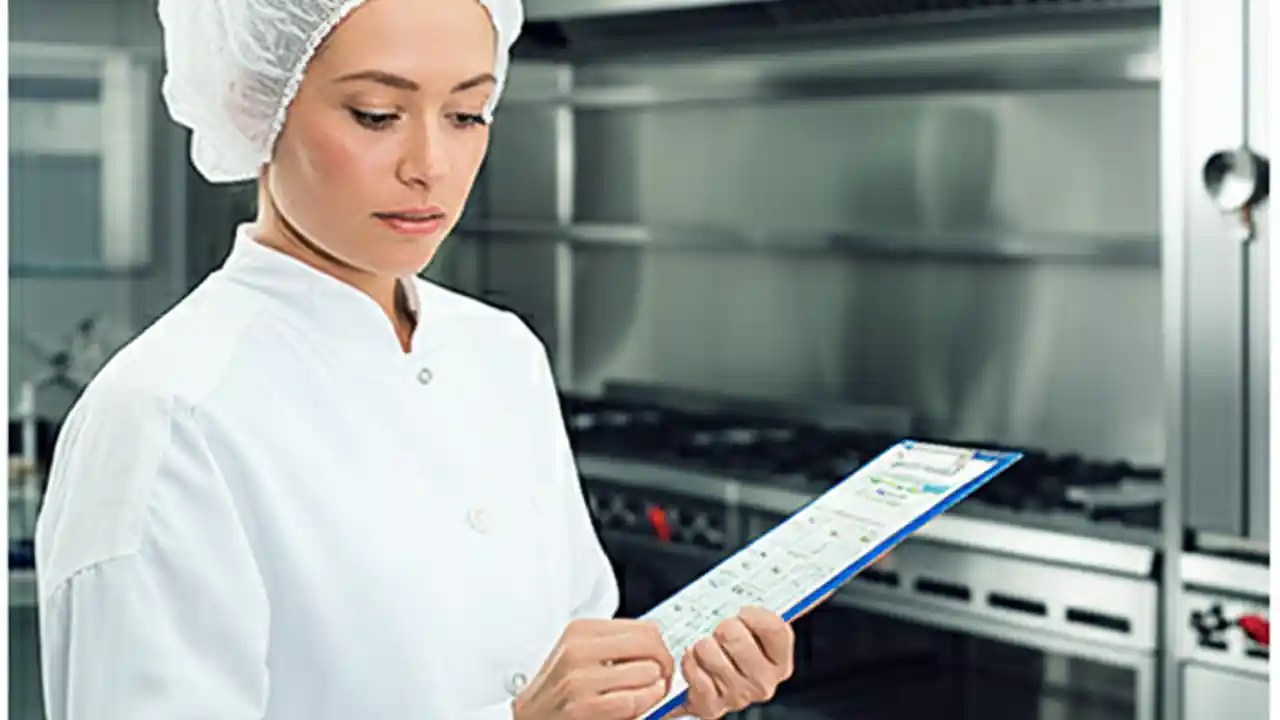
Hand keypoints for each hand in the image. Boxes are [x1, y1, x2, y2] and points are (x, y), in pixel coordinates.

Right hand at [512, 618, 674, 719]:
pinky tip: (638, 706)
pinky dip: (644, 704)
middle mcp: (578, 650)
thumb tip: (656, 647)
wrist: (530, 719)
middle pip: (649, 645)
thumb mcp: (579, 656)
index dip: (661, 648)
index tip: (660, 663)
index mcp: (580, 631)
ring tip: (646, 696)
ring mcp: (579, 679)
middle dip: (664, 666)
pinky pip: (634, 700)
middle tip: (662, 680)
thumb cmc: (558, 692)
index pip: (644, 628)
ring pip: (647, 673)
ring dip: (655, 689)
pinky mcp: (583, 706)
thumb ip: (614, 647)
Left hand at [668, 607, 794, 718]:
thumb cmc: (726, 650)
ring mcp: (738, 697)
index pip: (775, 629)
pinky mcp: (711, 707)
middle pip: (739, 640)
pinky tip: (693, 661)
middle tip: (719, 631)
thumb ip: (757, 610)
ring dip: (702, 646)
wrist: (699, 685)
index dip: (754, 614)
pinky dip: (689, 663)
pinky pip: (695, 675)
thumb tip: (764, 575)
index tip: (742, 611)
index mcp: (779, 660)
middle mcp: (764, 682)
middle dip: (722, 629)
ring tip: (704, 647)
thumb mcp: (747, 629)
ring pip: (713, 655)